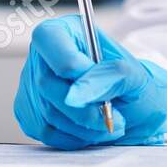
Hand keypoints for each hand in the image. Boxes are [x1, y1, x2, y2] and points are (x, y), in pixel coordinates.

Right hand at [14, 17, 166, 148]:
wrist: (133, 111)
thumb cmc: (133, 87)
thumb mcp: (137, 77)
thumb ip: (111, 76)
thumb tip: (76, 94)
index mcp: (68, 29)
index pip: (50, 38)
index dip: (72, 66)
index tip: (99, 88)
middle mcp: (44, 53)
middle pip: (47, 82)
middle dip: (84, 109)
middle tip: (113, 117)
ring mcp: (32, 83)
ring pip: (46, 110)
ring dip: (82, 126)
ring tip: (107, 123)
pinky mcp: (30, 111)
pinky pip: (44, 130)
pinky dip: (71, 137)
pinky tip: (89, 131)